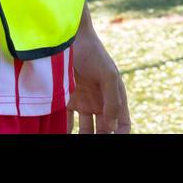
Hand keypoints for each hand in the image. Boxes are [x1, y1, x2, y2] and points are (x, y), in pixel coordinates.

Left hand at [68, 15, 130, 133]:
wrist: (70, 39)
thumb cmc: (93, 54)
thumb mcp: (107, 75)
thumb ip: (112, 101)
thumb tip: (111, 128)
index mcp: (115, 98)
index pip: (122, 124)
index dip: (120, 135)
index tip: (113, 140)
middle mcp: (100, 103)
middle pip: (103, 130)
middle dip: (99, 139)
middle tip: (91, 143)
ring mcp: (84, 103)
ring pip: (85, 130)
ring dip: (82, 138)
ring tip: (76, 143)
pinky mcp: (67, 101)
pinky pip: (66, 122)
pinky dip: (64, 131)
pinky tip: (61, 135)